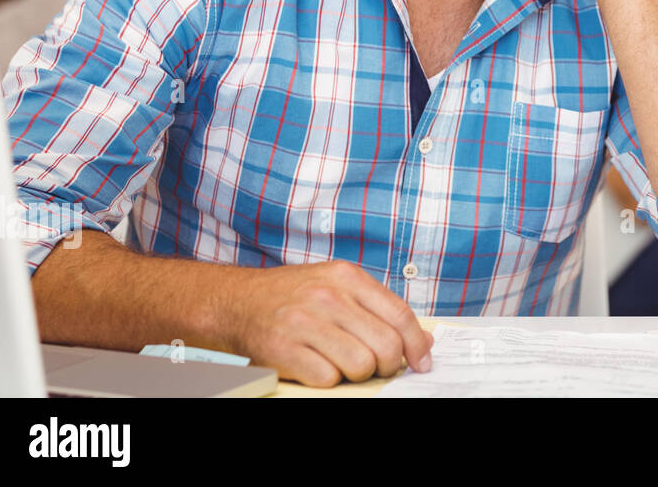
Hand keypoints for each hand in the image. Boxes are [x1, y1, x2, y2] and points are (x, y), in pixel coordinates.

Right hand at [226, 259, 434, 386]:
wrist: (235, 302)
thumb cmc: (292, 296)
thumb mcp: (336, 286)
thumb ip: (378, 308)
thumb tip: (422, 341)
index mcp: (346, 276)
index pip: (399, 315)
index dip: (416, 344)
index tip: (422, 362)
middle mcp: (327, 296)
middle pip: (385, 344)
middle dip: (389, 364)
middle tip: (379, 367)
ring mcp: (304, 322)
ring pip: (361, 364)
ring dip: (358, 373)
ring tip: (345, 365)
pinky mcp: (283, 349)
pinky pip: (328, 379)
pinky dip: (328, 380)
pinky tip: (318, 367)